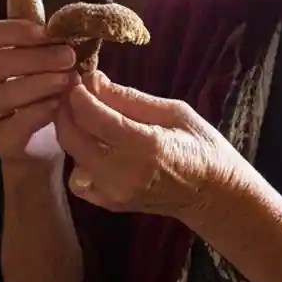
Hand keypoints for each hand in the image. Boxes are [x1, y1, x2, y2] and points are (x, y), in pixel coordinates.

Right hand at [0, 19, 80, 169]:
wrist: (38, 142)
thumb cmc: (33, 86)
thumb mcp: (30, 47)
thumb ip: (25, 7)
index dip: (13, 31)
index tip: (47, 31)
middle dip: (36, 57)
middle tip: (68, 54)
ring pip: (8, 93)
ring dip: (44, 81)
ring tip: (70, 77)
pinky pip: (21, 122)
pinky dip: (45, 109)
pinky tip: (62, 103)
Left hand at [54, 71, 246, 221]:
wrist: (213, 194)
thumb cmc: (201, 145)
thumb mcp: (175, 111)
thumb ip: (130, 98)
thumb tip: (94, 79)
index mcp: (146, 145)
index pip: (94, 117)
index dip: (78, 94)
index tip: (78, 77)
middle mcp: (124, 173)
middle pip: (73, 138)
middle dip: (67, 110)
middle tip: (74, 91)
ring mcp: (114, 193)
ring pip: (72, 156)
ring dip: (73, 132)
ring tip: (86, 115)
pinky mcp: (110, 204)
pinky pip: (78, 178)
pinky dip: (79, 158)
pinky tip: (95, 146)